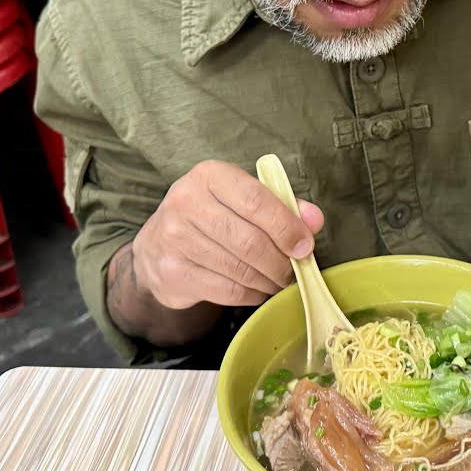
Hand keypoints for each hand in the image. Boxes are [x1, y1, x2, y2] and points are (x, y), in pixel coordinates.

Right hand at [131, 160, 323, 308]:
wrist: (156, 247)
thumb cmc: (211, 218)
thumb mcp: (242, 200)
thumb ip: (282, 206)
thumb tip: (314, 220)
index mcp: (210, 176)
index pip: (256, 200)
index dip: (287, 226)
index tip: (305, 246)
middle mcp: (187, 202)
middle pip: (250, 240)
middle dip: (281, 262)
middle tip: (295, 272)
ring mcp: (175, 238)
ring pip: (240, 269)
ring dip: (269, 281)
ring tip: (278, 282)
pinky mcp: (173, 272)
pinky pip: (227, 290)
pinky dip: (251, 294)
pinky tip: (257, 290)